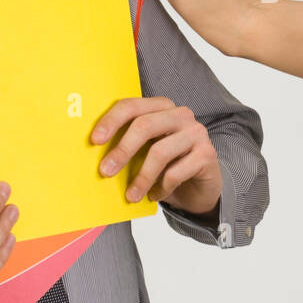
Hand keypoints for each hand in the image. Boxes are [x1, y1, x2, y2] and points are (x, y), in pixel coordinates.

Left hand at [91, 96, 222, 216]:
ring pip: (160, 152)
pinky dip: (161, 188)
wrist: (200, 186)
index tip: (95, 141)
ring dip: (141, 178)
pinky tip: (154, 196)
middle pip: (144, 125)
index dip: (111, 121)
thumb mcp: (145, 151)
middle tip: (106, 171)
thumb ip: (128, 145)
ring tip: (131, 196)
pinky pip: (176, 172)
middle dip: (122, 150)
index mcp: (161, 107)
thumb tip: (94, 154)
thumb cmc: (167, 165)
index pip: (132, 106)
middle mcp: (180, 115)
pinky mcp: (207, 154)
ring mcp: (196, 133)